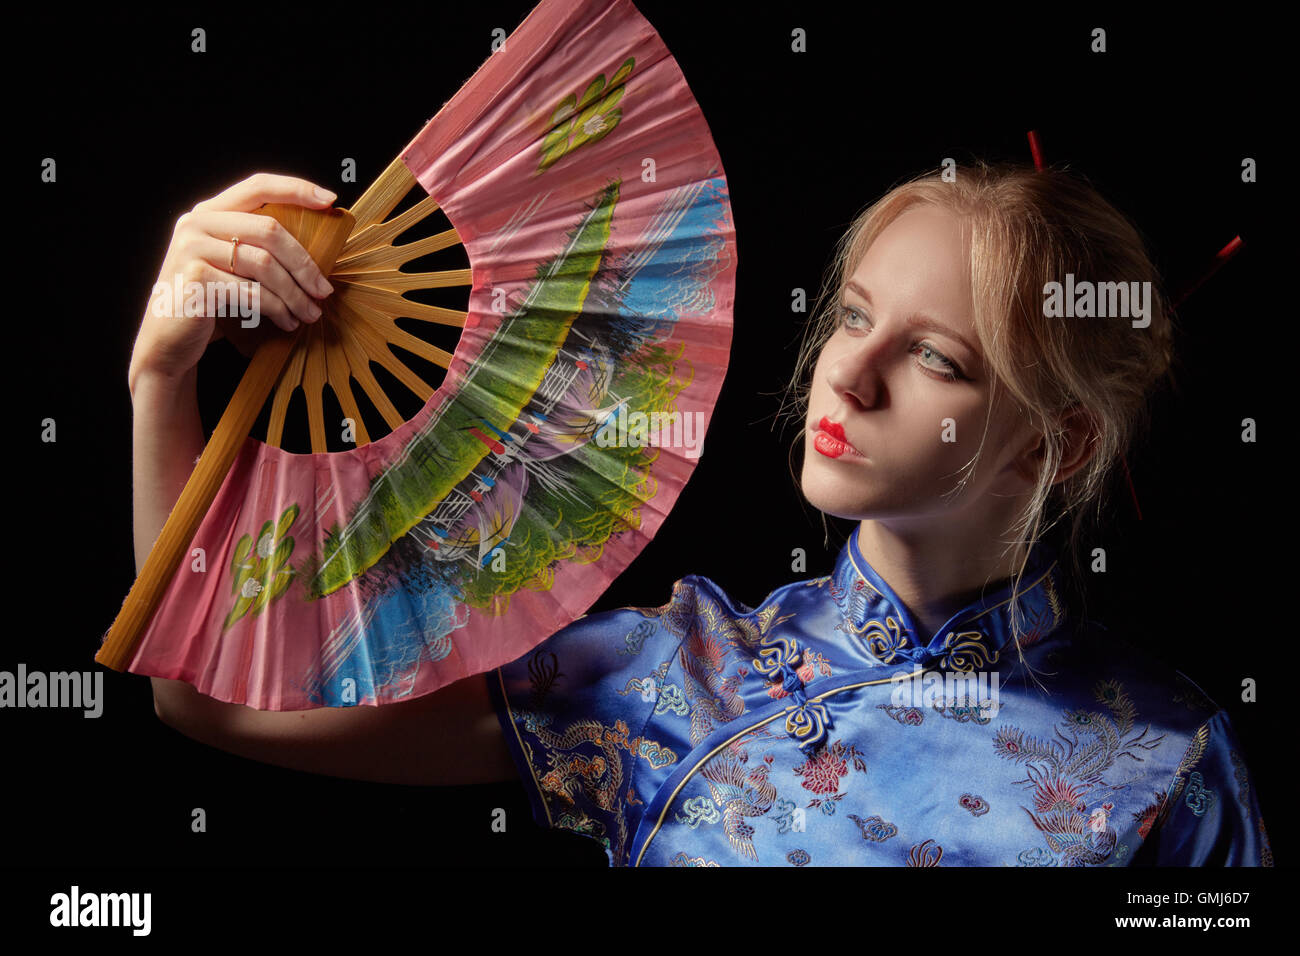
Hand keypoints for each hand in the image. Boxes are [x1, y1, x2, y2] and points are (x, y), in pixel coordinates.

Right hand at [128, 173, 338, 389]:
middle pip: (270, 230)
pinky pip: (252, 292)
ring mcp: (192, 249)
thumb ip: (258, 248)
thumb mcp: (231, 268)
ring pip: (265, 264)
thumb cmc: (209, 304)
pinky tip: (287, 323)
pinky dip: (277, 310)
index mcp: (208, 213)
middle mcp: (196, 224)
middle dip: (305, 264)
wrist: (169, 344)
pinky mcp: (195, 279)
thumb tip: (320, 251)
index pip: (257, 186)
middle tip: (324, 290)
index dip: (296, 189)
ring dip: (295, 294)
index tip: (329, 200)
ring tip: (309, 314)